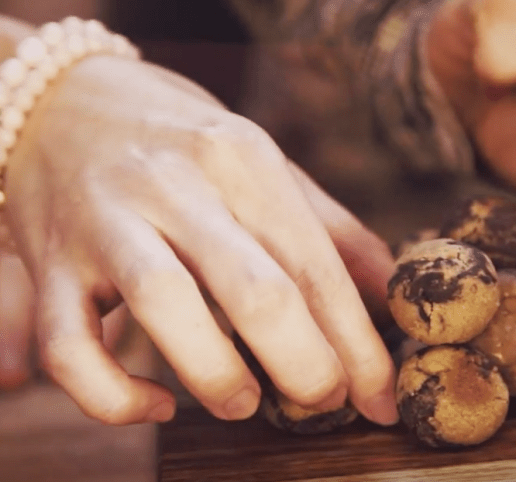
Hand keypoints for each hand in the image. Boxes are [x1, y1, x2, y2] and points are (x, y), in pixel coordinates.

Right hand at [1, 54, 398, 425]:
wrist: (56, 98)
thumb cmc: (182, 143)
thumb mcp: (262, 164)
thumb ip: (329, 228)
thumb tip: (390, 289)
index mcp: (243, 157)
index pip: (315, 265)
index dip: (358, 343)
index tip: (381, 398)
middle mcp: (175, 184)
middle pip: (255, 288)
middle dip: (305, 365)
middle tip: (325, 401)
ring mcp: (104, 221)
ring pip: (164, 306)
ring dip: (216, 375)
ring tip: (244, 403)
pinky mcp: (47, 263)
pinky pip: (69, 347)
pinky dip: (111, 395)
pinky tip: (153, 407)